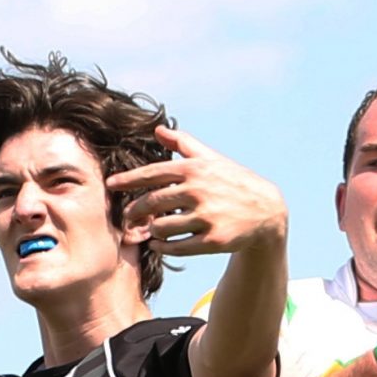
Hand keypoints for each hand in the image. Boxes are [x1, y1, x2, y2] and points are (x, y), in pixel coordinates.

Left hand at [105, 128, 284, 257]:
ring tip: (150, 229)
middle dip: (134, 210)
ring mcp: (205, 217)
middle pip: (152, 203)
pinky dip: (163, 247)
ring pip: (162, 227)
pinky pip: (176, 247)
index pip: (152, 174)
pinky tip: (159, 244)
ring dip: (151, 230)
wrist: (265, 211)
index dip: (128, 179)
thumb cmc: (232, 181)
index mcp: (193, 170)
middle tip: (126, 215)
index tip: (110, 184)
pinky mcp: (212, 241)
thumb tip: (158, 129)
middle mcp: (197, 191)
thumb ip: (183, 144)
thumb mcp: (210, 159)